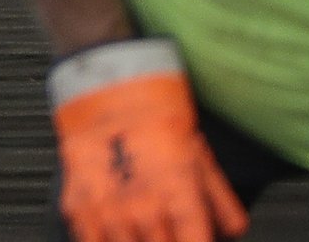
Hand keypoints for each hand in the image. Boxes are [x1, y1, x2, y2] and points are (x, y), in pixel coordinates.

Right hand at [50, 39, 247, 241]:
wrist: (104, 82)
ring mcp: (108, 212)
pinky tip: (117, 234)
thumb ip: (220, 201)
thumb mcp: (200, 154)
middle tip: (169, 230)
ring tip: (145, 231)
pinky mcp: (78, 208)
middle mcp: (144, 209)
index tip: (194, 239)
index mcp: (179, 196)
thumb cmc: (155, 113)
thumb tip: (231, 232)